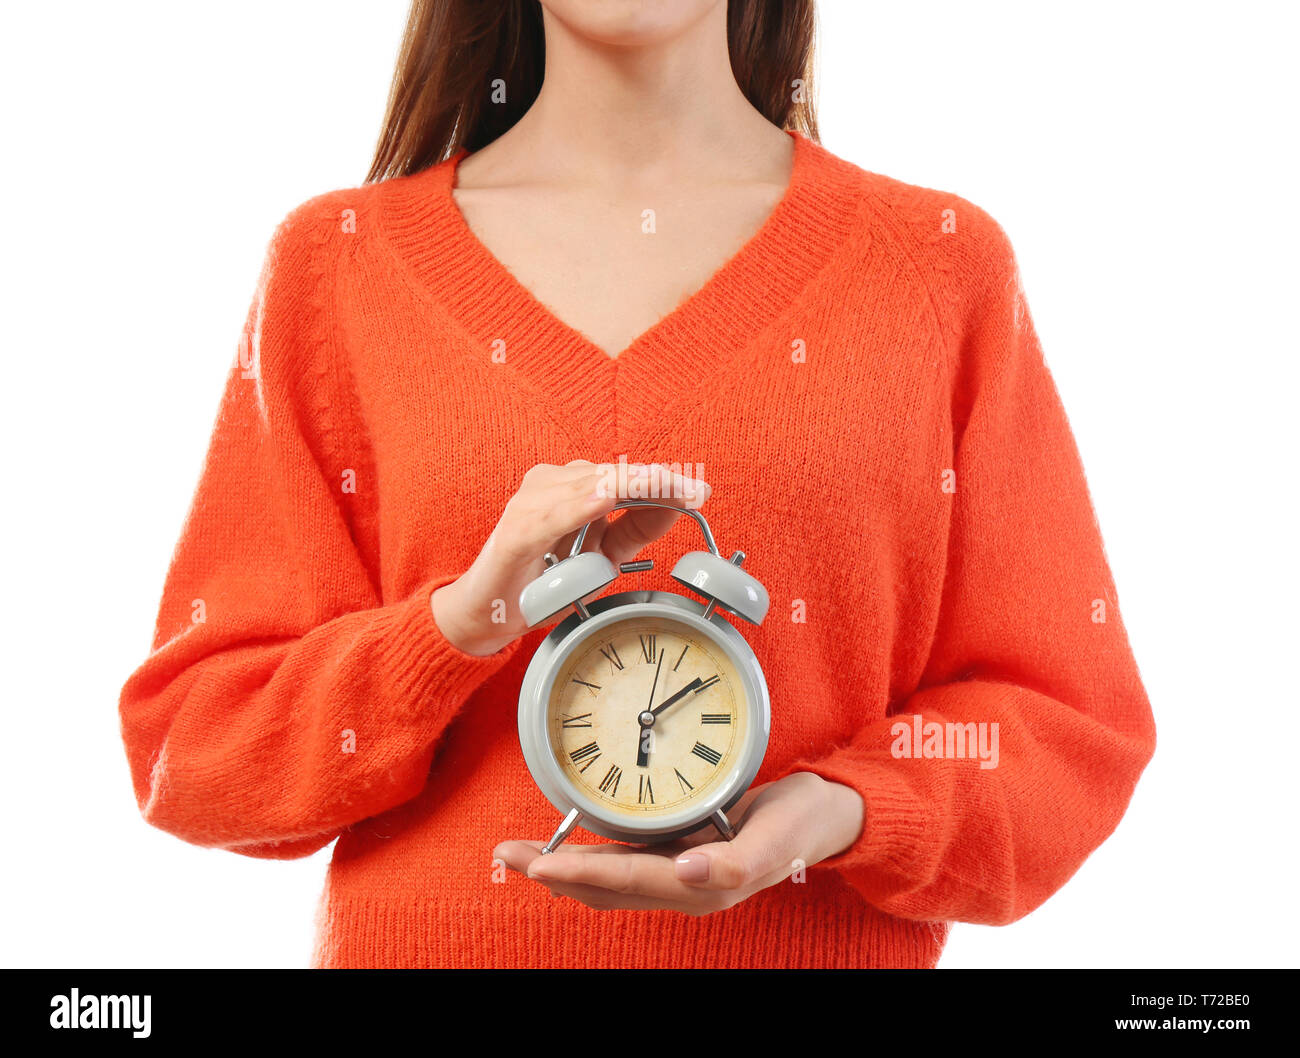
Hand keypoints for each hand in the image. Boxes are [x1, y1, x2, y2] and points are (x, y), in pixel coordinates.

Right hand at [432, 461, 710, 654]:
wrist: (492, 612)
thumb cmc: (545, 579)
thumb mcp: (603, 556)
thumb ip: (635, 529)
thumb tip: (676, 506)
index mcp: (574, 486)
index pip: (626, 474)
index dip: (665, 480)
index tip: (699, 490)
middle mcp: (552, 484)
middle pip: (613, 475)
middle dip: (657, 483)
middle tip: (694, 492)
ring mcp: (531, 503)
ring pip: (588, 486)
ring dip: (628, 487)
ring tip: (663, 488)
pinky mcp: (516, 530)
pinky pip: (553, 515)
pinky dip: (579, 508)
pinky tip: (602, 501)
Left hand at [493, 772, 864, 914]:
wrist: (820, 817)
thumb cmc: (801, 823)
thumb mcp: (780, 836)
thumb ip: (738, 861)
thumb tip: (690, 873)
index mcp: (704, 885)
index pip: (628, 879)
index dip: (582, 873)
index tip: (542, 865)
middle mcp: (684, 885)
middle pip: (603, 886)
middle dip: (553, 872)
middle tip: (508, 853)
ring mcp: (678, 873)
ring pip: (606, 878)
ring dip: (562, 867)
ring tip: (521, 852)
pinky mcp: (677, 854)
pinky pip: (621, 862)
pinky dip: (587, 857)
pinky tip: (566, 847)